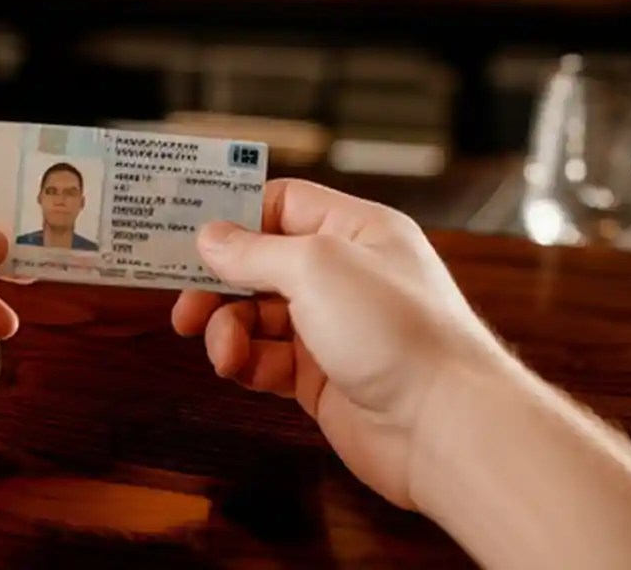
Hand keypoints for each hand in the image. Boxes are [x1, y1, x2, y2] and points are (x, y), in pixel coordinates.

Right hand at [172, 179, 505, 507]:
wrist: (445, 427)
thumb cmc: (398, 332)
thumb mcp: (316, 267)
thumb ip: (255, 251)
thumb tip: (210, 237)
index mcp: (356, 231)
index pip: (283, 204)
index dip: (235, 215)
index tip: (187, 232)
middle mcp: (345, 275)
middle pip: (261, 264)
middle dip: (219, 283)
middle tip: (185, 305)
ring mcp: (334, 328)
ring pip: (257, 317)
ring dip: (228, 329)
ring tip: (221, 350)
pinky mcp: (323, 377)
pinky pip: (267, 360)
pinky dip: (245, 362)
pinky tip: (237, 368)